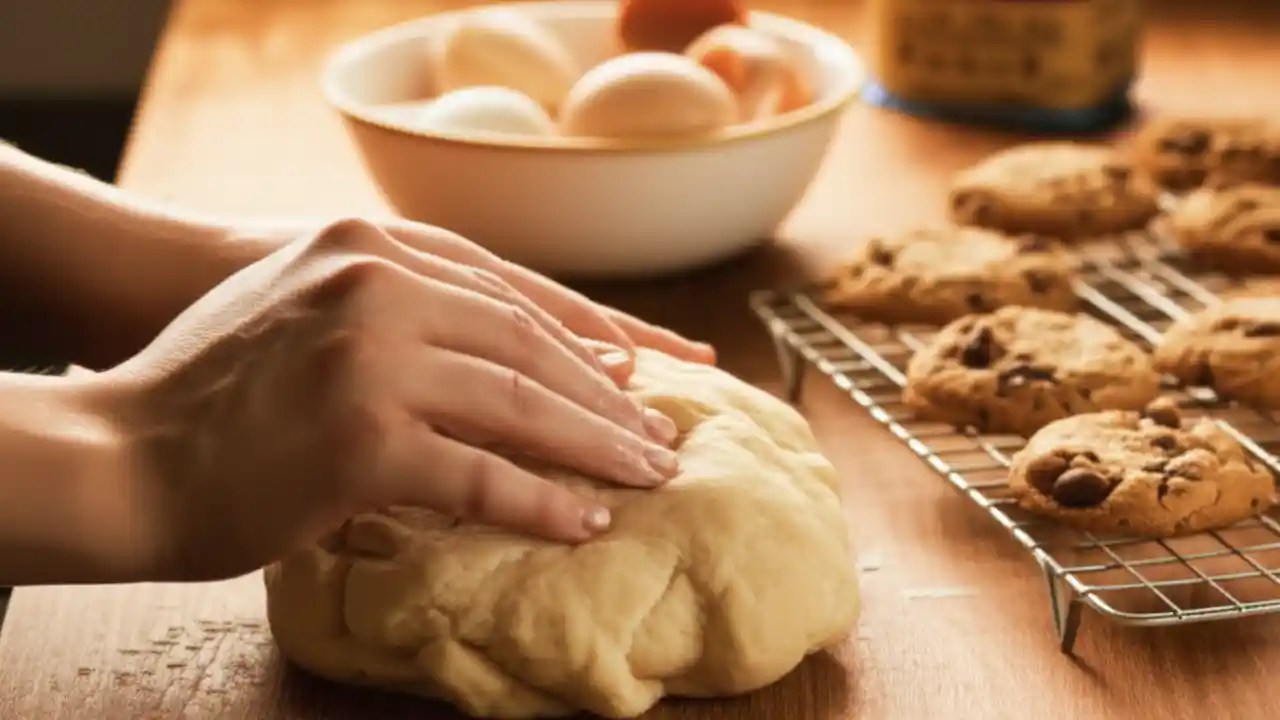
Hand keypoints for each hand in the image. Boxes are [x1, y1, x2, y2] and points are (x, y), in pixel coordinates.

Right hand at [103, 219, 682, 580]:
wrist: (119, 450)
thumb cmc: (212, 387)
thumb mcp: (306, 303)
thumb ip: (394, 301)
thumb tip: (497, 346)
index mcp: (369, 245)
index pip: (510, 293)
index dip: (585, 339)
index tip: (642, 374)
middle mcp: (377, 286)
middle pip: (530, 345)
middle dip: (606, 398)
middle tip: (659, 436)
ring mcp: (373, 360)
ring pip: (521, 404)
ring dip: (595, 446)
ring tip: (647, 475)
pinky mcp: (364, 439)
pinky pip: (482, 474)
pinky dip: (541, 501)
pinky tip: (583, 523)